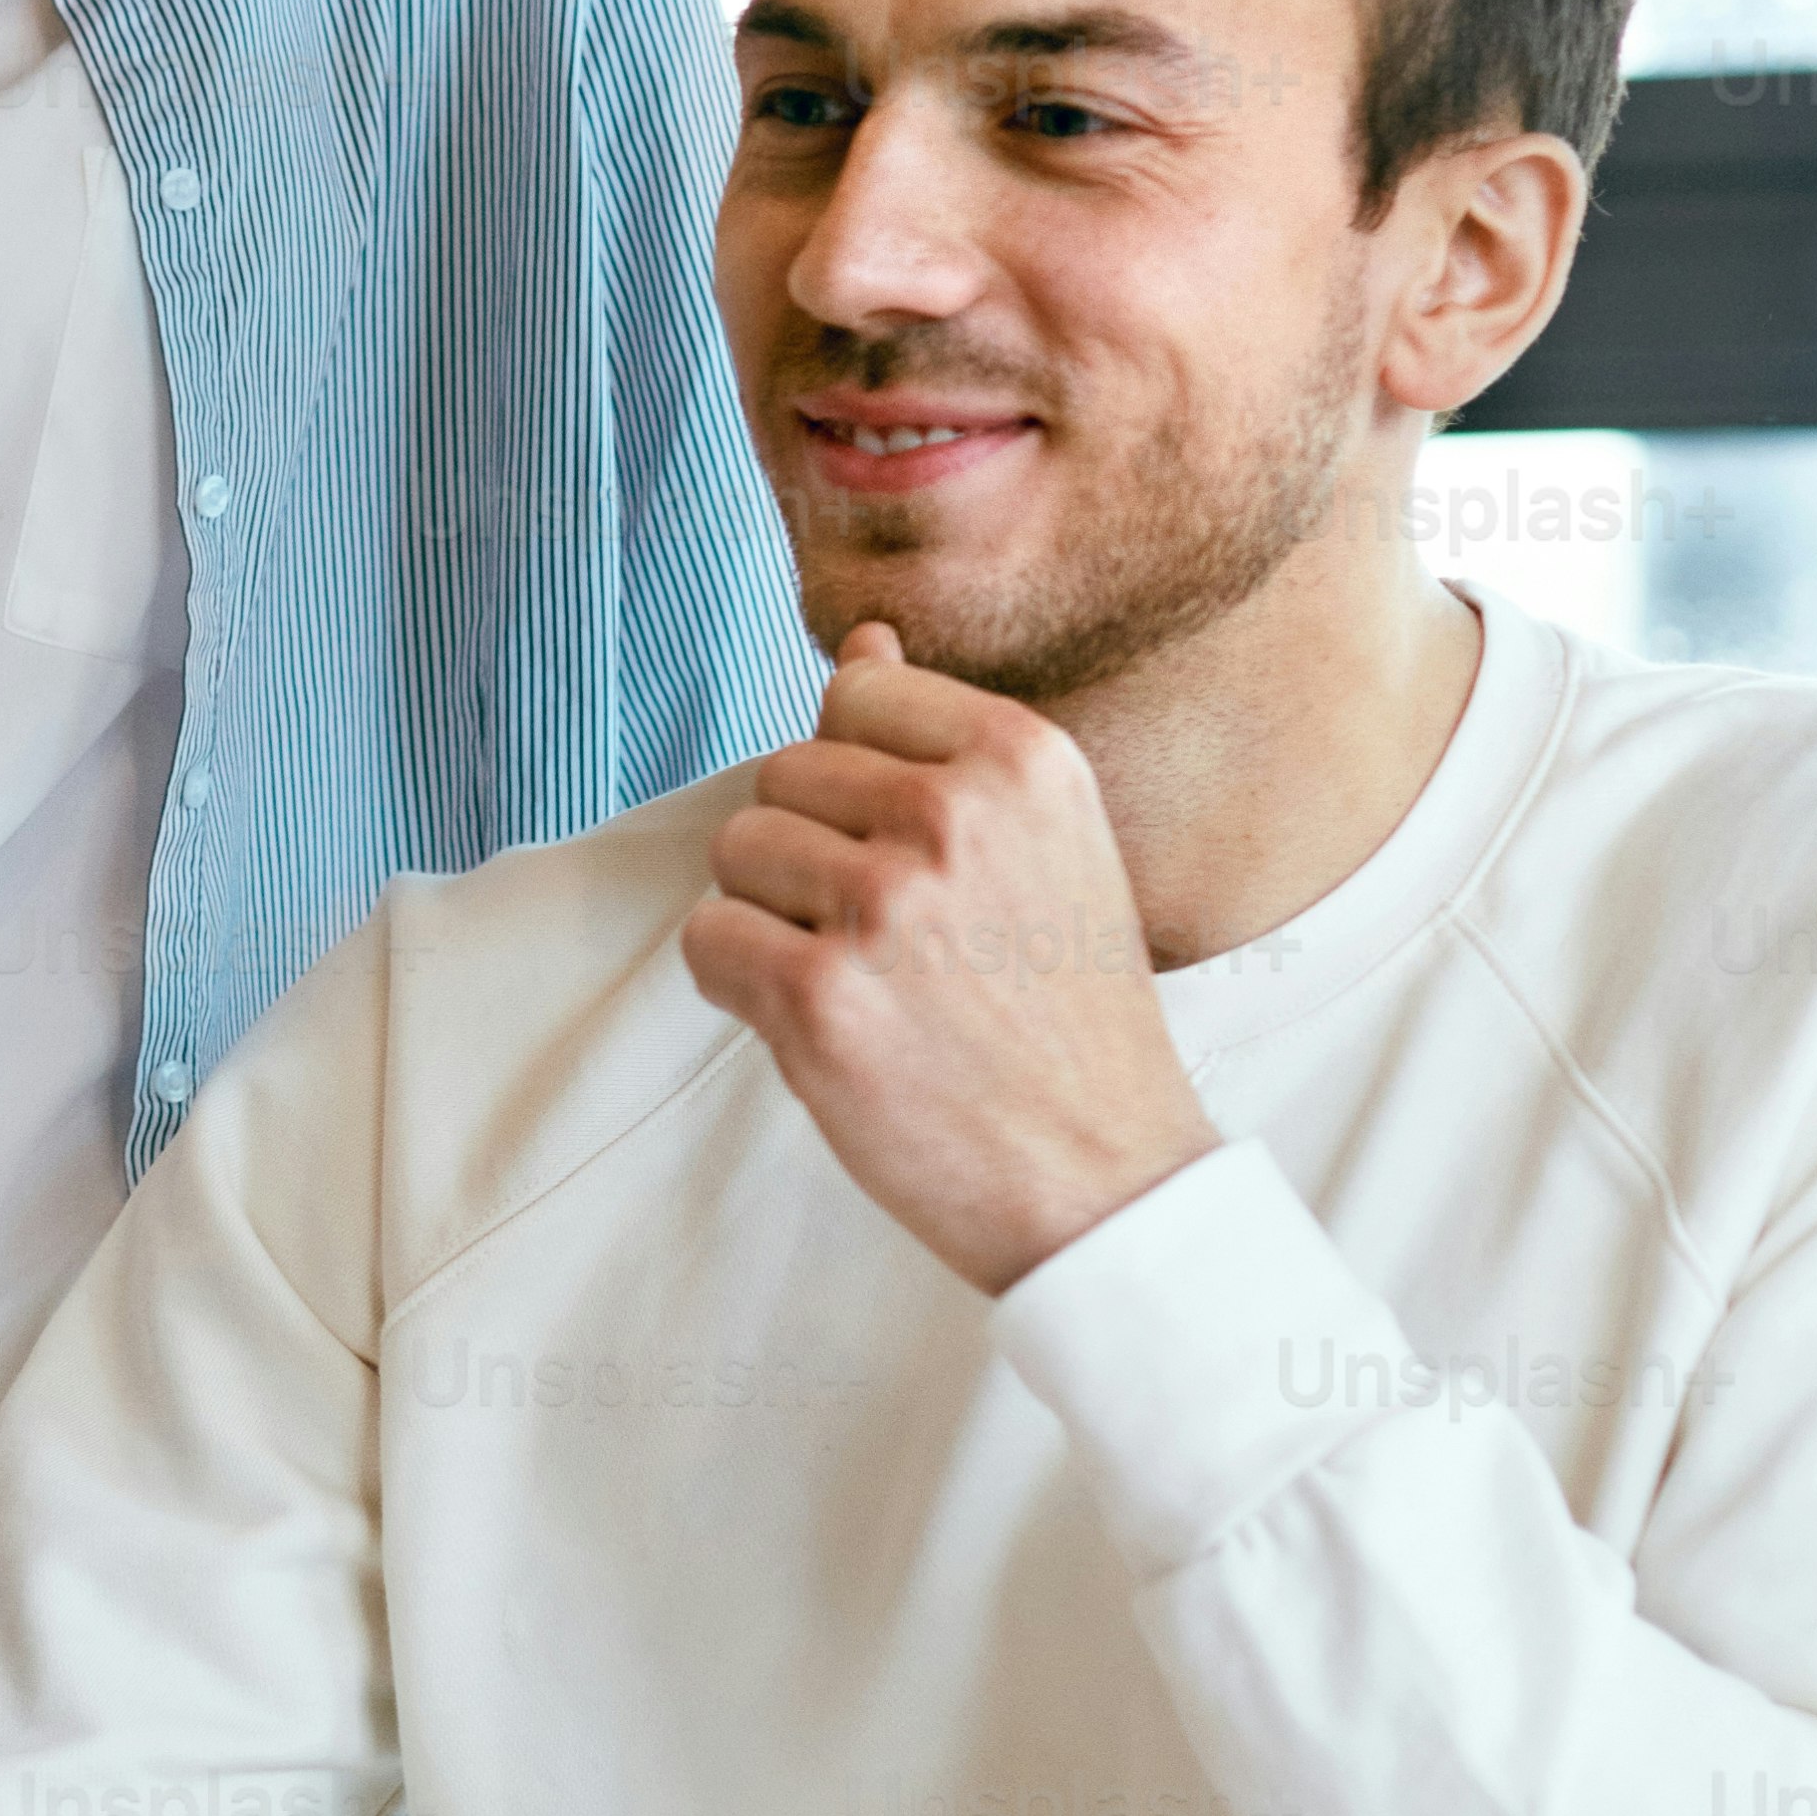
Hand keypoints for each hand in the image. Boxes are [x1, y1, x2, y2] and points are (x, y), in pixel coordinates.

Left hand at [678, 620, 1225, 1299]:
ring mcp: (883, 907)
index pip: (857, 695)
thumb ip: (948, 743)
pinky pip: (708, 940)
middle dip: (811, 851)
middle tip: (892, 940)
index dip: (861, 782)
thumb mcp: (1051, 845)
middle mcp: (954, 816)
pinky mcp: (817, 998)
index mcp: (1023, 759)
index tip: (909, 854)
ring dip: (772, 916)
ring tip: (863, 980)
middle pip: (784, 773)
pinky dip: (742, 985)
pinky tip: (823, 1026)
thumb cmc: (1071, 1013)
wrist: (1107, 1176)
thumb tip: (859, 639)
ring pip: (736, 851)